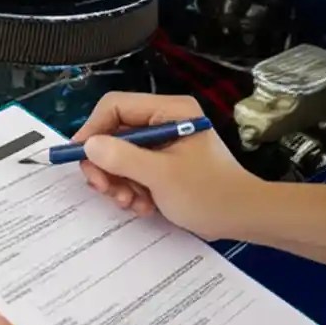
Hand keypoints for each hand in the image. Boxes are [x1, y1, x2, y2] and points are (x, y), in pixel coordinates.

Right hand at [72, 92, 263, 240]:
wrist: (244, 218)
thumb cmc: (209, 193)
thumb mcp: (161, 176)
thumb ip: (122, 157)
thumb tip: (89, 145)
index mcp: (170, 111)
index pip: (116, 107)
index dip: (93, 130)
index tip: (81, 158)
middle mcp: (165, 121)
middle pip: (114, 134)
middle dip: (107, 165)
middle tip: (105, 190)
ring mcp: (164, 143)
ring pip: (120, 156)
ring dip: (119, 183)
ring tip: (131, 203)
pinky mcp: (164, 164)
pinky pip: (133, 171)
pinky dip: (132, 190)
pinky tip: (144, 206)